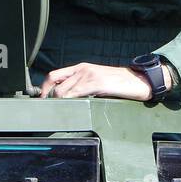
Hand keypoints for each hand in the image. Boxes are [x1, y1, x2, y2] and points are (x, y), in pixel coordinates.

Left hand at [38, 62, 173, 100]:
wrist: (139, 80)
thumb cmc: (120, 83)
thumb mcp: (97, 81)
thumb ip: (83, 86)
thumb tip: (67, 100)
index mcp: (81, 68)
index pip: (54, 75)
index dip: (44, 89)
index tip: (41, 101)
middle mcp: (83, 69)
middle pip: (55, 84)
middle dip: (48, 99)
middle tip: (47, 111)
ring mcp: (89, 75)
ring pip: (63, 91)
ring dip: (57, 103)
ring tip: (55, 114)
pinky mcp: (97, 83)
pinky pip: (76, 94)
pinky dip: (68, 103)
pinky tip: (69, 110)